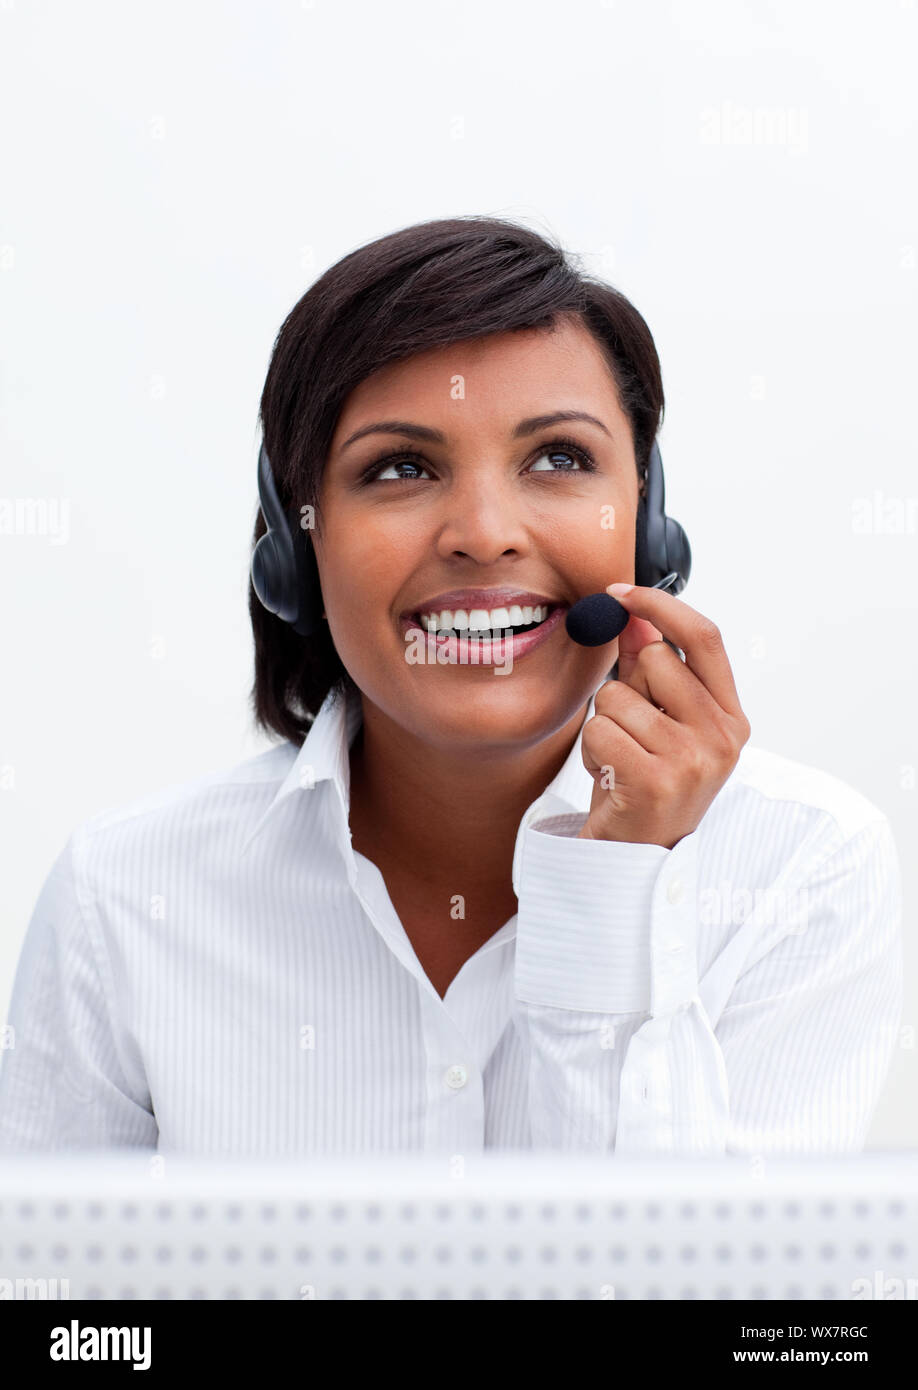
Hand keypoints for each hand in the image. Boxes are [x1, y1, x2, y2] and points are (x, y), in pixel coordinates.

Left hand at [576, 583, 750, 848]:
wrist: (635, 859)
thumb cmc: (643, 785)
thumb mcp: (655, 722)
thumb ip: (648, 670)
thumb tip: (633, 617)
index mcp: (731, 717)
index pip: (705, 637)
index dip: (661, 605)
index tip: (620, 592)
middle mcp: (723, 737)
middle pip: (655, 659)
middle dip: (625, 687)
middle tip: (630, 733)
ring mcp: (694, 760)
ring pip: (618, 696)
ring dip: (605, 725)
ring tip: (620, 761)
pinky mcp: (657, 780)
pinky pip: (599, 731)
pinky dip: (593, 752)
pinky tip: (610, 779)